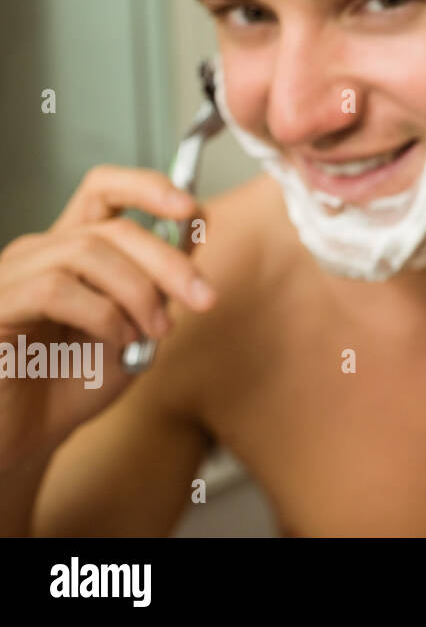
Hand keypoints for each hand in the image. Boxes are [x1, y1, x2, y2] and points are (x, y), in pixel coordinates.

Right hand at [0, 164, 214, 472]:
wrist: (26, 440)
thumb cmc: (72, 383)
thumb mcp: (134, 326)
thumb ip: (158, 283)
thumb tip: (194, 230)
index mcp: (72, 249)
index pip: (104, 190)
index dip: (148, 186)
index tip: (192, 208)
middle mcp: (39, 253)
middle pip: (114, 227)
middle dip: (170, 262)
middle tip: (204, 299)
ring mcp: (10, 276)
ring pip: (88, 251)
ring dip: (138, 292)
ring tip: (151, 333)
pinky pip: (54, 289)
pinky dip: (100, 314)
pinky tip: (114, 342)